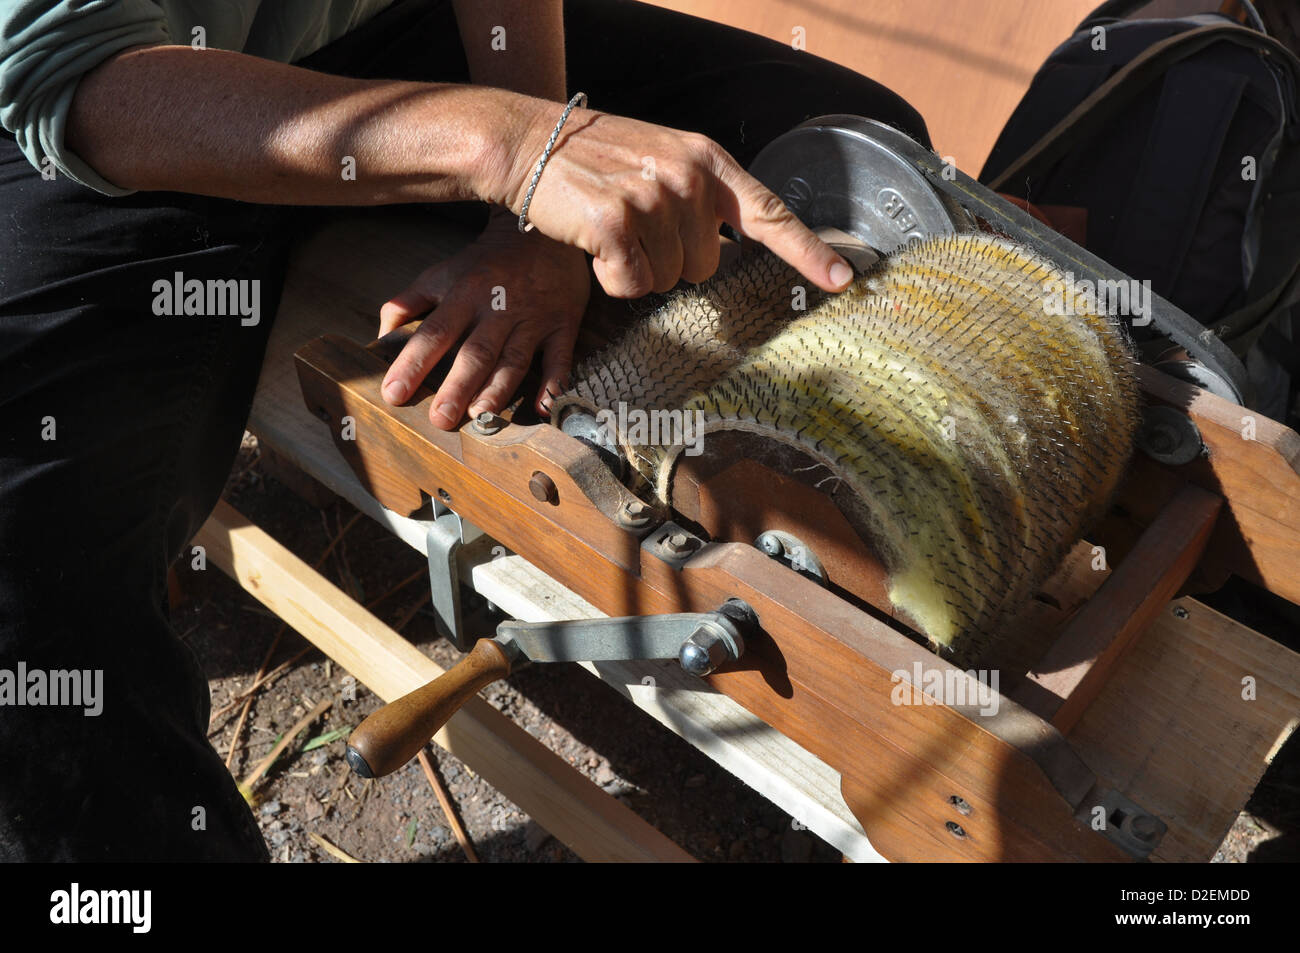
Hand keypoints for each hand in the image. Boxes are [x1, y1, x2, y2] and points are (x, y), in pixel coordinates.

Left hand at [378, 209, 590, 428]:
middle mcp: (497, 309)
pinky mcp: (562, 325)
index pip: (434, 334)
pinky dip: (554, 383)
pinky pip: (560, 358)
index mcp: (463, 296)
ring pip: (514, 358)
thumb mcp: (441, 274)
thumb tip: (380, 338)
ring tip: (483, 415)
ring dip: (499, 388)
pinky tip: (544, 407)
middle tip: (441, 418)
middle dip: (457, 386)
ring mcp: (532, 319)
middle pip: (475, 352)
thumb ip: (407, 303)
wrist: (542, 229)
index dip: (413, 363)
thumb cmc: (484, 262)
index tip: (394, 394)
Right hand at [484, 97, 853, 298]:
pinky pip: (633, 286)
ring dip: (639, 270)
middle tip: (635, 226)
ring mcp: (654, 199)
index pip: (769, 212)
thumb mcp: (661, 161)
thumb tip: (723, 254)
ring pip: (670, 281)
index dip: (807, 252)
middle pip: (708, 266)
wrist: (529, 144)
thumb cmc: (594, 160)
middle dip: (671, 261)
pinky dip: (612, 279)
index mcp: (707, 161)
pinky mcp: (618, 225)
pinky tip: (594, 245)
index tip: (842, 280)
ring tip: (612, 230)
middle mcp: (689, 178)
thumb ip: (701, 197)